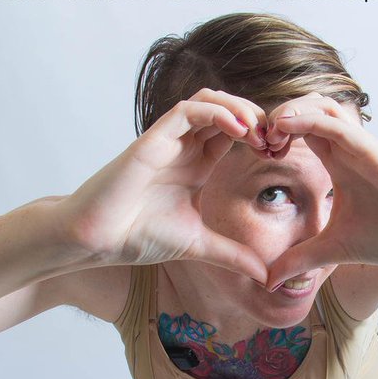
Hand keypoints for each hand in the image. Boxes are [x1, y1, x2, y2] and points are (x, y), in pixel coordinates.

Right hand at [53, 90, 271, 282]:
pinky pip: (188, 110)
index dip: (260, 136)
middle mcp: (184, 147)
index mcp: (196, 166)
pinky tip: (238, 129)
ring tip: (259, 131)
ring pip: (209, 101)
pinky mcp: (153, 138)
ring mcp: (168, 140)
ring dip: (239, 108)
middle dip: (256, 118)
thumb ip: (233, 257)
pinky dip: (216, 112)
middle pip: (227, 111)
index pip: (234, 133)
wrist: (99, 239)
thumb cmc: (138, 237)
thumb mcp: (200, 247)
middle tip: (275, 139)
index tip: (278, 154)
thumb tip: (267, 278)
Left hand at [259, 94, 377, 287]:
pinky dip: (307, 118)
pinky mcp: (374, 152)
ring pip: (319, 104)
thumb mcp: (332, 250)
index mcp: (337, 162)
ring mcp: (361, 146)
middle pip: (305, 107)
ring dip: (288, 111)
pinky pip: (337, 123)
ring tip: (267, 133)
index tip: (253, 153)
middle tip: (254, 140)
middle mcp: (347, 148)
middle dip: (274, 116)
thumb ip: (300, 259)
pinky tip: (283, 127)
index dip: (271, 133)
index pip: (298, 129)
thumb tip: (268, 281)